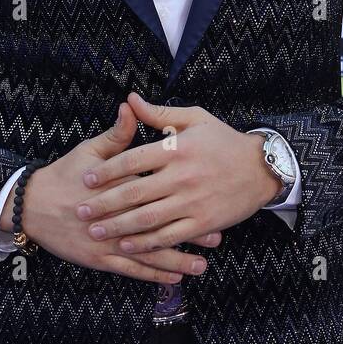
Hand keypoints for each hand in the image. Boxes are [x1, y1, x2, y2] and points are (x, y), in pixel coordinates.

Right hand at [5, 102, 221, 283]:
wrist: (32, 206)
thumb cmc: (65, 174)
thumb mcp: (90, 149)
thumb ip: (118, 133)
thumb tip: (133, 105)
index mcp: (119, 184)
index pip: (156, 189)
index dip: (184, 194)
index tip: (209, 198)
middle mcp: (117, 215)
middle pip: (159, 224)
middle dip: (188, 232)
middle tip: (217, 237)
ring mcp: (109, 239)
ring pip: (149, 252)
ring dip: (177, 260)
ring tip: (201, 265)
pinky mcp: (100, 258)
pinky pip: (131, 269)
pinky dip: (153, 275)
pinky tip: (173, 279)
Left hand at [74, 92, 281, 255]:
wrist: (262, 168)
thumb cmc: (224, 141)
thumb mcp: (195, 118)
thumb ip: (159, 113)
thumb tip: (128, 98)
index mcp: (177, 148)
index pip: (132, 160)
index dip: (106, 171)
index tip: (87, 179)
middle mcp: (182, 176)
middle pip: (134, 192)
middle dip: (103, 204)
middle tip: (80, 211)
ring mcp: (192, 201)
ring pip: (147, 218)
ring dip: (118, 227)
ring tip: (95, 232)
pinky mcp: (203, 222)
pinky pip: (169, 236)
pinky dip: (146, 243)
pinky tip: (127, 245)